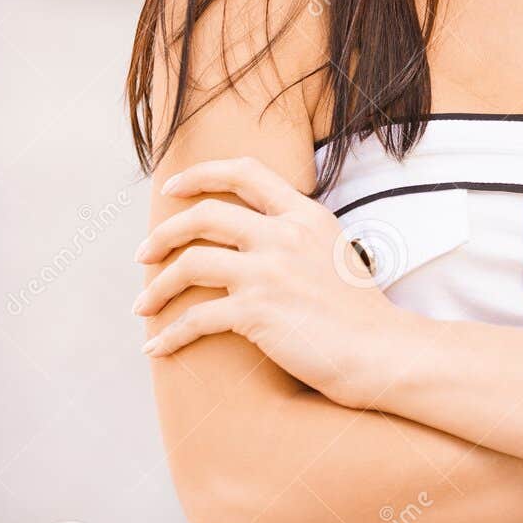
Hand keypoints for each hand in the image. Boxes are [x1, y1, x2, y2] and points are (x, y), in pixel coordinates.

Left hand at [132, 155, 398, 400]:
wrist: (380, 351)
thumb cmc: (359, 311)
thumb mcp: (334, 250)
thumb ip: (298, 233)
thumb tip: (256, 230)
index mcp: (304, 214)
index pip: (244, 172)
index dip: (200, 174)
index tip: (173, 188)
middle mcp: (283, 234)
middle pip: (204, 214)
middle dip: (163, 232)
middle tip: (144, 253)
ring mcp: (269, 271)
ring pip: (191, 263)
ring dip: (157, 286)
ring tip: (142, 306)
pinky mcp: (257, 312)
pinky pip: (196, 318)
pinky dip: (170, 335)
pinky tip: (157, 348)